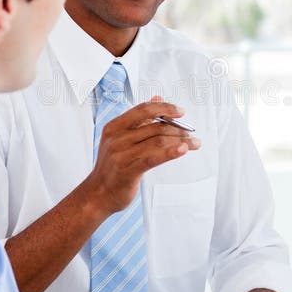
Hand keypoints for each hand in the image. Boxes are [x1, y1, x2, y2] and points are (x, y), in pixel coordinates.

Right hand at [85, 98, 200, 215]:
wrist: (97, 194)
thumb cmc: (112, 167)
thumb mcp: (120, 139)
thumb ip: (138, 119)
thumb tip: (157, 97)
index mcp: (114, 127)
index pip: (143, 110)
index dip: (164, 108)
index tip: (181, 111)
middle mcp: (116, 138)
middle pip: (154, 126)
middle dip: (178, 128)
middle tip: (191, 133)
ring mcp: (121, 154)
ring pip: (158, 140)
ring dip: (180, 141)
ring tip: (194, 143)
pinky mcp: (128, 170)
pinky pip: (153, 157)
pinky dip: (171, 152)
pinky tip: (183, 150)